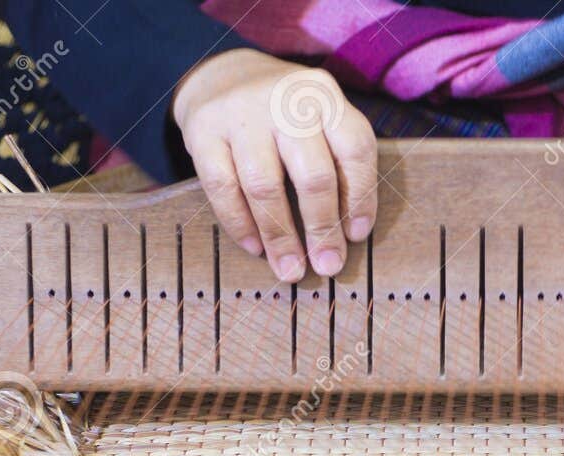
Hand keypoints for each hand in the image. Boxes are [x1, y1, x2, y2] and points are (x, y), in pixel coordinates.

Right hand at [173, 49, 377, 281]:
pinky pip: (223, 188)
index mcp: (324, 95)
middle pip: (312, 173)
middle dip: (322, 228)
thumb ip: (338, 162)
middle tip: (328, 266)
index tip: (356, 235)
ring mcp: (241, 114)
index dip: (360, 196)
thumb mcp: (320, 119)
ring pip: (265, 185)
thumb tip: (346, 237)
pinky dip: (240, 224)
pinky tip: (255, 248)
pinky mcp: (203, 131)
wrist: (224, 77)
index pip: (354, 148)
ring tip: (290, 270)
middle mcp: (285, 100)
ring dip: (280, 236)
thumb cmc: (286, 116)